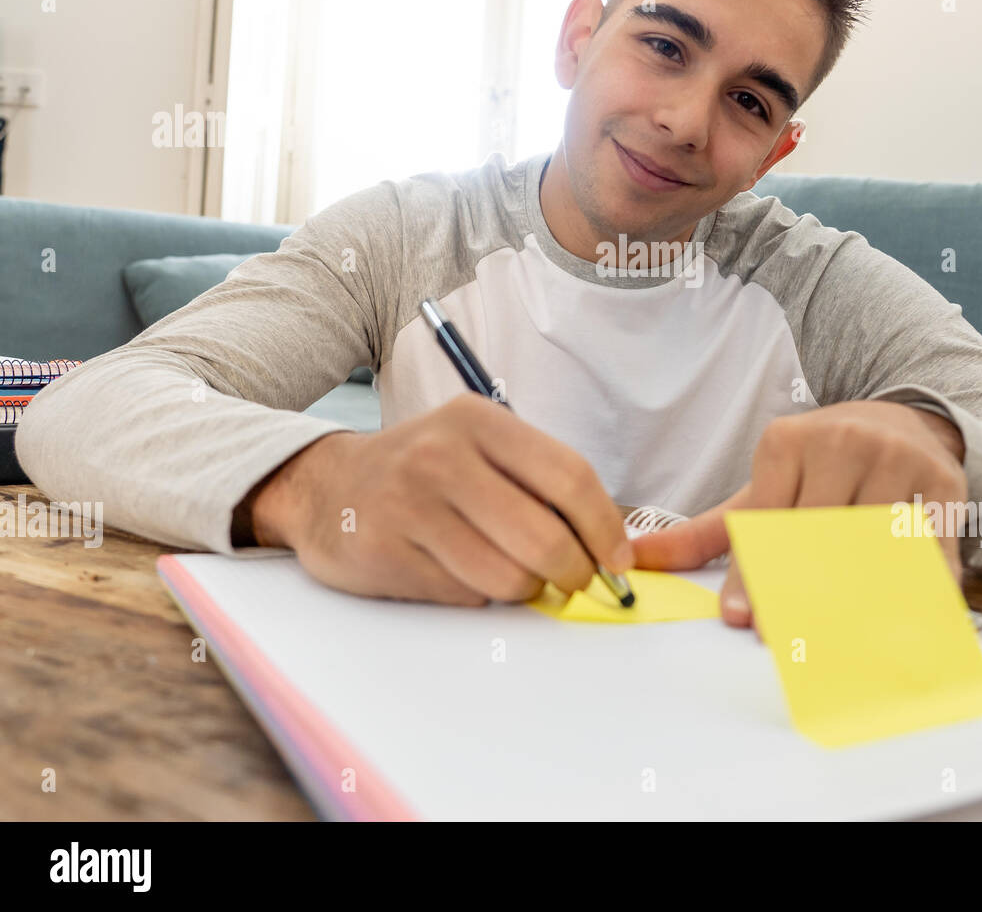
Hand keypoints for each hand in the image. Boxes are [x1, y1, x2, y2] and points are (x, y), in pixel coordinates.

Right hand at [247, 393, 633, 603]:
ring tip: (508, 570)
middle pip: (545, 537)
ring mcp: (409, 505)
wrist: (326, 485)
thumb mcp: (481, 447)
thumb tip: (610, 546)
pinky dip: (475, 594)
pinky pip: (464, 596)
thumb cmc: (426, 470)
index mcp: (479, 420)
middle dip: (574, 572)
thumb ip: (540, 483)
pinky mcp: (385, 552)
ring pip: (507, 577)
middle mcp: (442, 456)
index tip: (620, 558)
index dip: (605, 527)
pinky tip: (454, 568)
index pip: (569, 477)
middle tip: (574, 580)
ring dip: (523, 588)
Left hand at [631, 401, 968, 628]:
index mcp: (787, 441)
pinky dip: (917, 585)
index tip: (745, 618)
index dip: (755, 573)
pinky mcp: (942, 483)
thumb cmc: (824, 466)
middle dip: (802, 589)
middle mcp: (841, 441)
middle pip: (816, 534)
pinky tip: (904, 616)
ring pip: (870, 543)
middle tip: (790, 636)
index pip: (767, 520)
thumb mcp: (765, 488)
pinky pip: (927, 545)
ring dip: (860, 594)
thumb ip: (707, 531)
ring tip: (844, 637)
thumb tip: (636, 557)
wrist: (907, 422)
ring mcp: (895, 458)